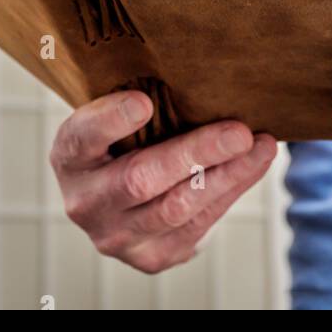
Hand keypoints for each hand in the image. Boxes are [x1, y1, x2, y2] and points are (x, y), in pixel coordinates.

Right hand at [51, 90, 277, 272]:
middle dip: (197, 153)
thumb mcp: (118, 114)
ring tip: (261, 146)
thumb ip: (142, 98)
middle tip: (239, 131)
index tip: (143, 102)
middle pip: (141, 179)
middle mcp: (85, 202)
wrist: (122, 200)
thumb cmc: (127, 139)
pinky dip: (230, 191)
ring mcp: (116, 237)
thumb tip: (200, 75)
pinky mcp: (152, 257)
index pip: (82, 136)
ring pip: (178, 208)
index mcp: (70, 155)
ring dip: (228, 175)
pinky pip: (198, 226)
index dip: (110, 121)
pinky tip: (253, 165)